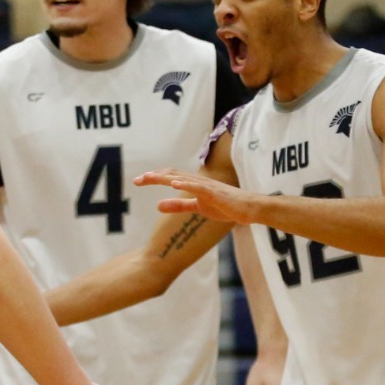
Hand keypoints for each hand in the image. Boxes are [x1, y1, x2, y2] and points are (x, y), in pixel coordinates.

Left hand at [137, 169, 259, 224]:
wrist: (248, 209)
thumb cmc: (225, 206)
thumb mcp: (197, 207)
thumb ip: (178, 206)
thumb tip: (158, 205)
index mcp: (193, 184)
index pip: (170, 177)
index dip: (154, 178)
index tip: (138, 181)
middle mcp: (198, 181)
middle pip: (172, 175)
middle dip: (154, 176)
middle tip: (137, 179)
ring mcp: (207, 186)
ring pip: (182, 178)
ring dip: (165, 178)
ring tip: (150, 177)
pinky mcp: (215, 193)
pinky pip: (199, 187)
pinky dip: (186, 184)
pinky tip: (174, 184)